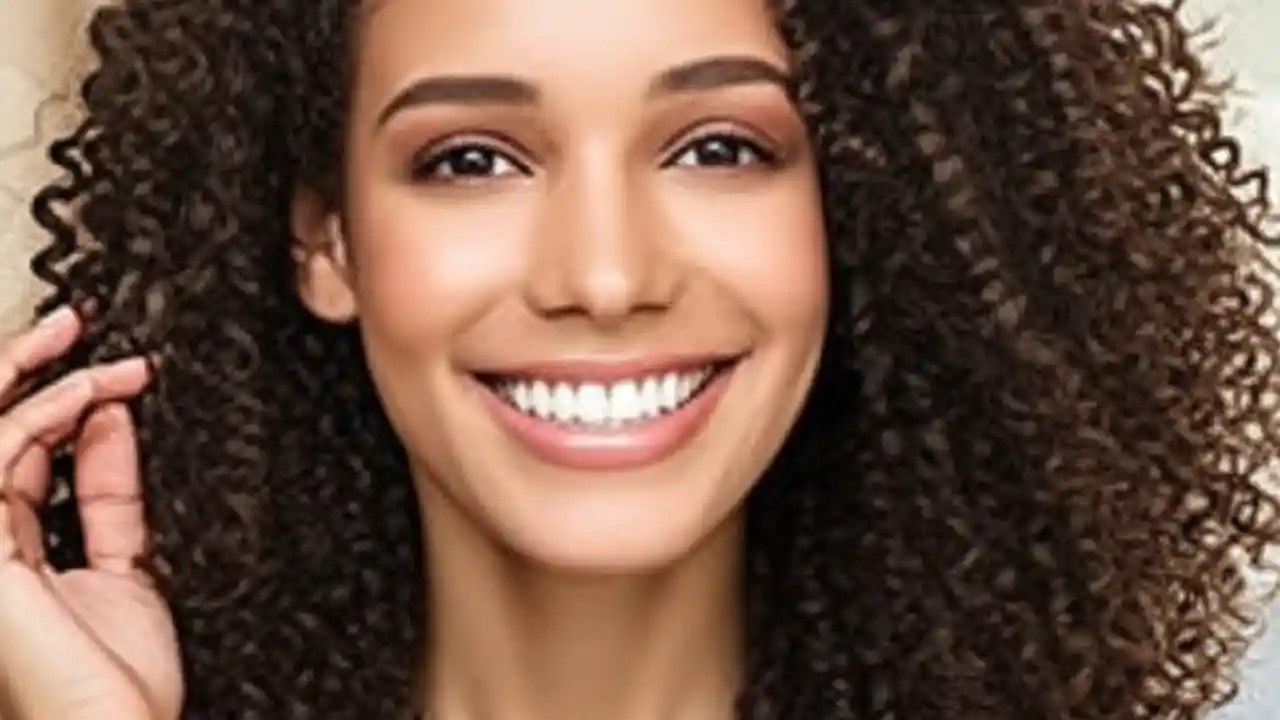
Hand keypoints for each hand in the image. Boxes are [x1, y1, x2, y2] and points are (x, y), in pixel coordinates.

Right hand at [0, 306, 181, 719]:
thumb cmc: (121, 678)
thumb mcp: (128, 564)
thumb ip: (113, 494)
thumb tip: (113, 418)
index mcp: (12, 552)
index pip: (20, 457)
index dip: (65, 403)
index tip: (122, 373)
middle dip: (23, 368)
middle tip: (74, 322)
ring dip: (30, 371)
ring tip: (83, 334)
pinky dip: (44, 409)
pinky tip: (92, 389)